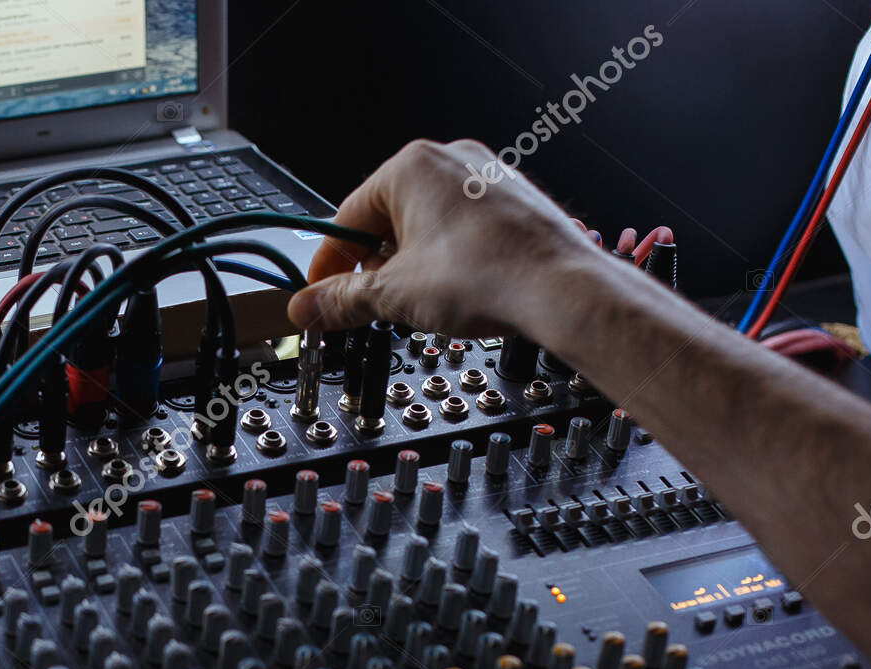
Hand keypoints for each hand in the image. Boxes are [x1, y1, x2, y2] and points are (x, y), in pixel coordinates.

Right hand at [287, 139, 600, 337]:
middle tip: (365, 306)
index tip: (319, 295)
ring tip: (417, 303)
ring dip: (408, 265)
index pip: (346, 217)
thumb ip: (342, 299)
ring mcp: (485, 177)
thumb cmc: (489, 276)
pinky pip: (460, 227)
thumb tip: (307, 307)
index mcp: (410, 167)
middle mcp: (448, 160)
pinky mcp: (511, 200)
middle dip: (372, 266)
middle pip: (385, 219)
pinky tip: (453, 291)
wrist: (563, 289)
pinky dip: (445, 258)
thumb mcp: (394, 295)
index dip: (328, 264)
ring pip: (425, 224)